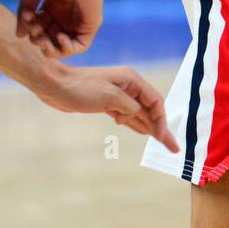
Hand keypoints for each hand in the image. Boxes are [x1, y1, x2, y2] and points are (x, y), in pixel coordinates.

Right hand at [16, 0, 102, 56]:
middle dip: (38, 39)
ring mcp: (78, 20)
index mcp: (51, 5)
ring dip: (50, 49)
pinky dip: (67, 48)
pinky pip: (80, 45)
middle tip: (35, 30)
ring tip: (44, 40)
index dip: (30, 27)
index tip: (27, 16)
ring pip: (63, 46)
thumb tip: (19, 36)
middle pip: (49, 38)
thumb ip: (23, 15)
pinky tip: (59, 37)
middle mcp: (65, 14)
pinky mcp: (90, 24)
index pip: (39, 27)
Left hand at [36, 61, 178, 152]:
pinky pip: (127, 115)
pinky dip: (135, 124)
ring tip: (164, 142)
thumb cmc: (81, 88)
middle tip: (173, 147)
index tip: (162, 138)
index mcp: (131, 80)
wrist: (55, 86)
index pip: (155, 102)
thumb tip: (140, 116)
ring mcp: (118, 95)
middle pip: (150, 109)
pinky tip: (142, 132)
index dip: (161, 120)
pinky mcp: (107, 103)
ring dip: (150, 127)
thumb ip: (129, 107)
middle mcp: (128, 87)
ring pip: (139, 113)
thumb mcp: (109, 97)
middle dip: (161, 128)